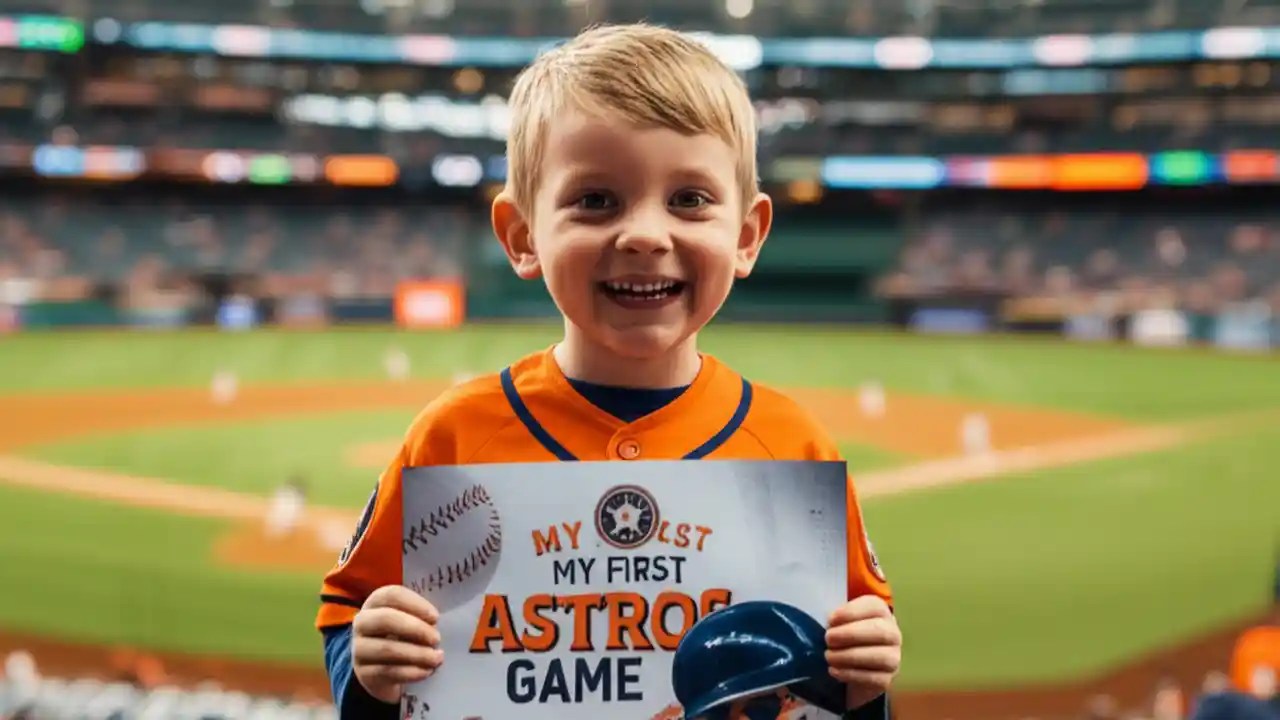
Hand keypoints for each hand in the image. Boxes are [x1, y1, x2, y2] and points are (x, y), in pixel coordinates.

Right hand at [352, 585, 443, 703]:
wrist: (383, 670)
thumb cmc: (404, 637)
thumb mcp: (411, 622)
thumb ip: (423, 617)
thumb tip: (439, 624)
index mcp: (376, 603)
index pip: (391, 595)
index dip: (415, 604)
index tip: (436, 617)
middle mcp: (362, 622)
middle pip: (386, 619)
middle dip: (416, 629)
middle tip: (436, 639)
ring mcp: (359, 649)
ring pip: (387, 649)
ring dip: (417, 654)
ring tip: (436, 658)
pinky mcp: (363, 673)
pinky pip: (388, 672)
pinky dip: (412, 672)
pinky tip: (427, 671)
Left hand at [825, 595, 901, 709]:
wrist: (855, 667)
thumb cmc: (845, 636)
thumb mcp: (841, 622)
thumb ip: (836, 619)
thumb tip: (828, 622)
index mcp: (881, 613)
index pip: (874, 606)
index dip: (851, 612)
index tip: (830, 619)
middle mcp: (892, 634)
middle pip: (880, 631)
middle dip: (850, 634)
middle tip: (828, 638)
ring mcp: (893, 658)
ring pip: (880, 656)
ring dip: (850, 656)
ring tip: (829, 656)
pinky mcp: (886, 679)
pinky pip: (873, 678)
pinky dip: (850, 674)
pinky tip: (834, 670)